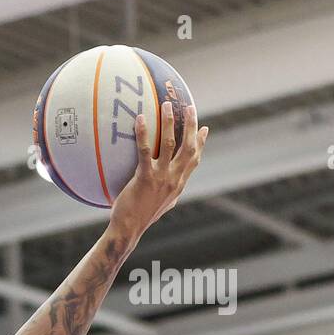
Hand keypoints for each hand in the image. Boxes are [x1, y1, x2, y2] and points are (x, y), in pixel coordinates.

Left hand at [110, 101, 207, 234]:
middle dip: (191, 125)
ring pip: (171, 143)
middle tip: (190, 107)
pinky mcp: (145, 177)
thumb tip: (170, 186)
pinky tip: (140, 119)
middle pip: (189, 146)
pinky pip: (145, 150)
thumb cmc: (140, 218)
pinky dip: (144, 132)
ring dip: (170, 122)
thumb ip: (168, 191)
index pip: (195, 159)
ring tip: (167, 105)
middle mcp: (174, 178)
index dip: (201, 143)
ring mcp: (161, 177)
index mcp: (179, 184)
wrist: (129, 229)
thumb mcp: (161, 204)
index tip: (204, 128)